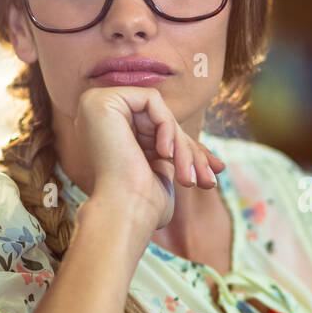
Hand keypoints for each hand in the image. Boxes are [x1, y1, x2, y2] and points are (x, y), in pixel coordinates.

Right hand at [75, 85, 224, 228]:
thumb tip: (211, 156)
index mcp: (106, 131)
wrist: (125, 212)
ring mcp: (95, 104)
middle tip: (207, 179)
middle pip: (159, 120)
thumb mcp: (165, 167)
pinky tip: (164, 153)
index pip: (157, 128)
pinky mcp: (102, 100)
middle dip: (188, 148)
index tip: (216, 168)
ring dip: (181, 143)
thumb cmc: (143, 202)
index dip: (187, 146)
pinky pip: (152, 100)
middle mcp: (96, 114)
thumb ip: (175, 149)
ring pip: (158, 112)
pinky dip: (166, 125)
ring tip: (188, 176)